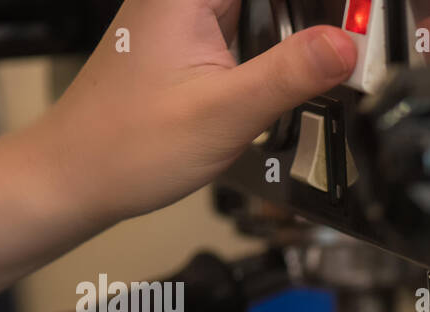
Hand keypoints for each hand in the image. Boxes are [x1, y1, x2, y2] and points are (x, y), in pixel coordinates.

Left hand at [38, 0, 356, 227]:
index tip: (353, 23)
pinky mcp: (188, 42)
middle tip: (351, 44)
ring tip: (332, 60)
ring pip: (261, 10)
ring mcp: (184, 17)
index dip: (319, 5)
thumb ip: (291, 74)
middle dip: (315, 18)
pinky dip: (275, 49)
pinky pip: (246, 29)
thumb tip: (346, 44)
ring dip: (296, 33)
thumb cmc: (127, 146)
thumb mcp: (225, 112)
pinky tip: (292, 78)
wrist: (76, 177)